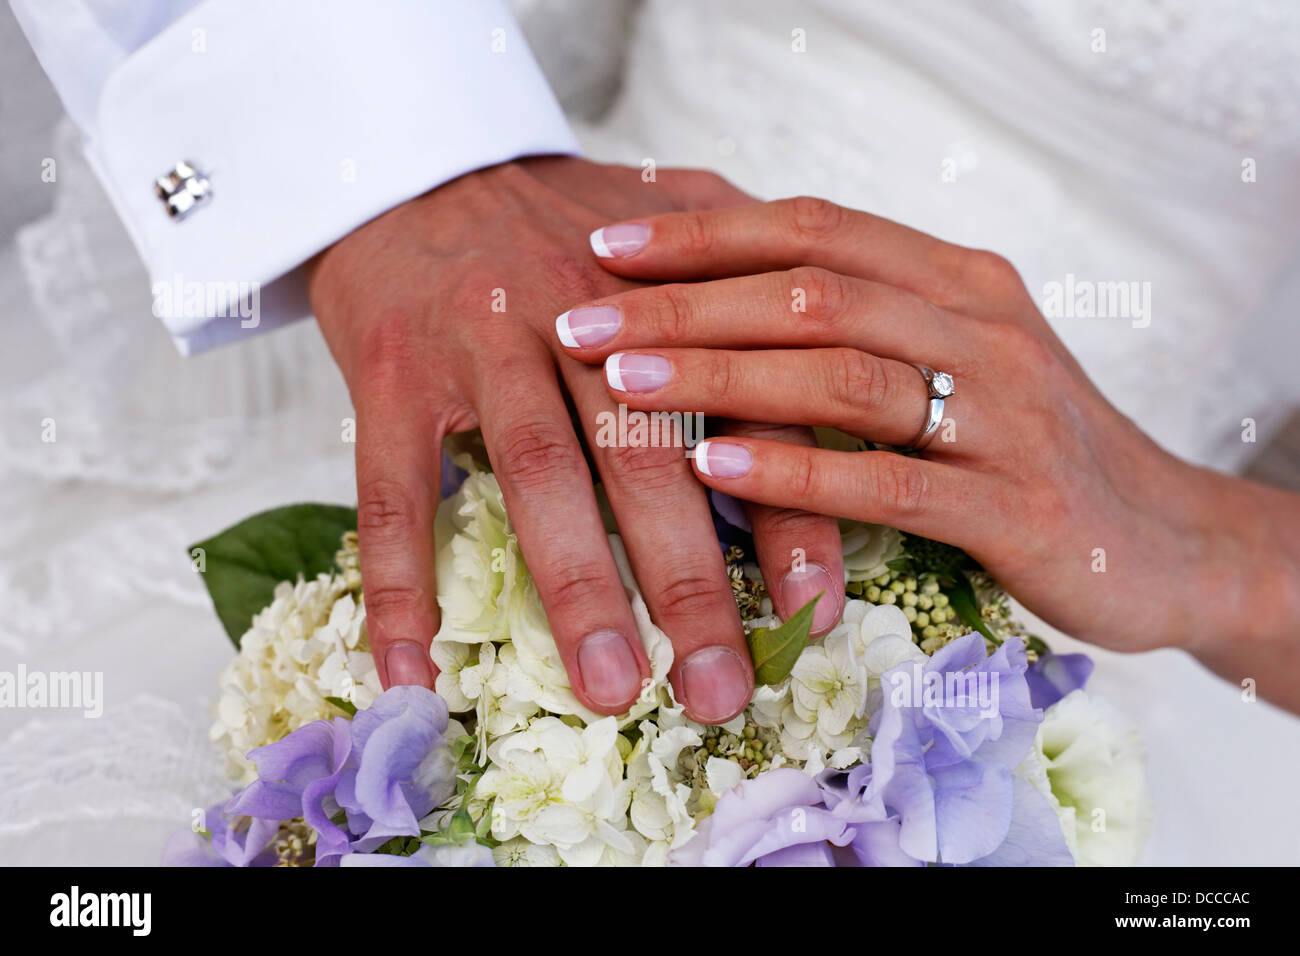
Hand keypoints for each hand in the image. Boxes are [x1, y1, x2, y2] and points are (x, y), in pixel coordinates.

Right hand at [308, 160, 844, 723]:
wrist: (418, 166)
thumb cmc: (555, 225)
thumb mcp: (667, 236)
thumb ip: (751, 301)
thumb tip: (838, 412)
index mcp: (663, 293)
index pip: (746, 413)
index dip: (788, 517)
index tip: (816, 619)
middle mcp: (582, 316)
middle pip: (648, 457)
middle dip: (693, 584)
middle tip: (725, 693)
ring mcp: (482, 343)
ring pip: (537, 476)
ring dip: (578, 591)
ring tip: (614, 692)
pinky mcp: (393, 371)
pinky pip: (393, 489)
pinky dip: (401, 586)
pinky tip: (412, 672)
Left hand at [556, 197, 1299, 708]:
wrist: (1166, 540)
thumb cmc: (1027, 452)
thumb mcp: (955, 369)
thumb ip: (865, 334)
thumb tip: (726, 317)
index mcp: (959, 282)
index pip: (815, 231)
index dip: (706, 233)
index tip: (608, 244)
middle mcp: (983, 328)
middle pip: (811, 290)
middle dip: (684, 301)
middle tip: (578, 315)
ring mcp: (1003, 415)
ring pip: (841, 373)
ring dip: (720, 371)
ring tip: (620, 378)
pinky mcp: (1015, 506)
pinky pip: (885, 481)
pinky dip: (790, 471)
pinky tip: (709, 468)